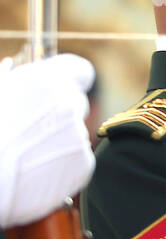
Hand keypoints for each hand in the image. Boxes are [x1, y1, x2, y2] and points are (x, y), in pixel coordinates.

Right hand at [0, 54, 95, 227]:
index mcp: (45, 81)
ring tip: (24, 156)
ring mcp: (79, 135)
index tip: (63, 89)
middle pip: (75, 105)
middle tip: (31, 131)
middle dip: (59, 114)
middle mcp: (69, 105)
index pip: (79, 70)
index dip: (72, 80)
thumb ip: (9, 81)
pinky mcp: (84, 164)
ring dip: (58, 142)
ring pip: (75, 135)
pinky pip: (77, 160)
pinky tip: (35, 172)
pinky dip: (62, 166)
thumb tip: (11, 66)